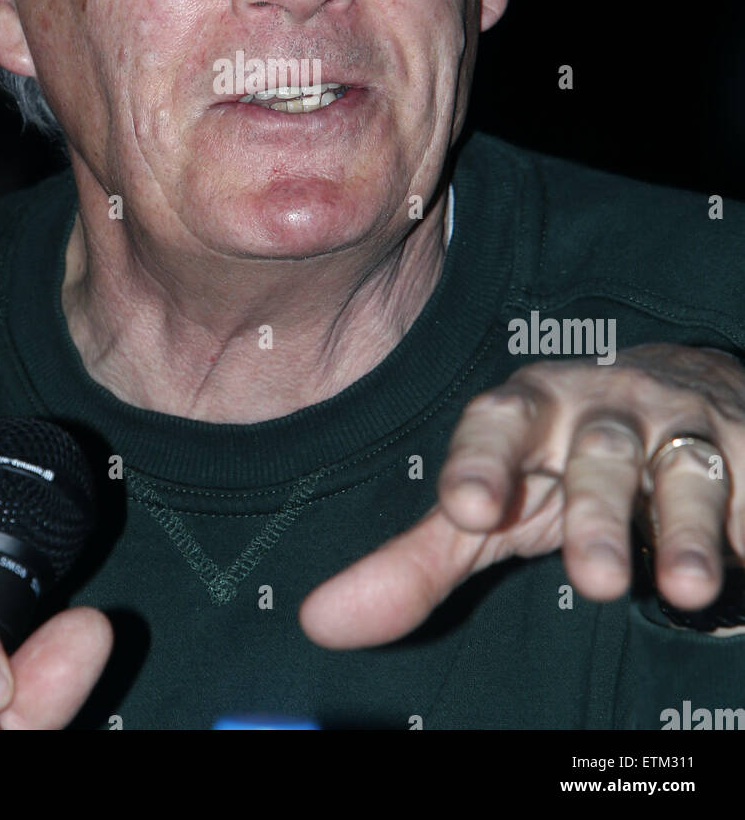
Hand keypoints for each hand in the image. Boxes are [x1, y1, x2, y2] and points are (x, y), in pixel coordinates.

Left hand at [300, 344, 744, 647]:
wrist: (675, 398)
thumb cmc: (560, 464)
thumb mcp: (492, 506)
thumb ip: (416, 562)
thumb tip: (319, 623)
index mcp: (524, 411)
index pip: (495, 424)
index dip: (480, 461)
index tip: (465, 508)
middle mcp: (598, 406)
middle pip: (593, 452)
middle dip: (594, 513)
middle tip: (594, 580)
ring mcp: (674, 421)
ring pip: (678, 465)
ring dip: (683, 525)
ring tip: (683, 587)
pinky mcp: (742, 443)